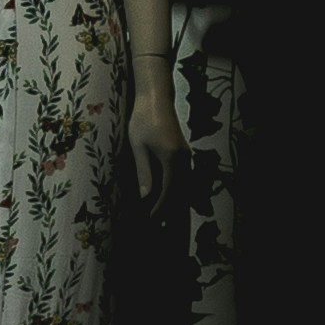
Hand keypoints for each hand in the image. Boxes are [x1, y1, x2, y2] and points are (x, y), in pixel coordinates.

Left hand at [124, 77, 182, 210]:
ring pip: (184, 186)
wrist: (156, 98)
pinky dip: (176, 190)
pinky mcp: (184, 153)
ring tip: (162, 217)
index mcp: (172, 159)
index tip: (150, 220)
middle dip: (168, 210)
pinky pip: (183, 178)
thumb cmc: (142, 120)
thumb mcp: (138, 147)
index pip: (169, 191)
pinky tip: (167, 198)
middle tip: (156, 225)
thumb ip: (144, 172)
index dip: (160, 208)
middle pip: (179, 192)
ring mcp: (186, 156)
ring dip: (174, 202)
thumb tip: (146, 197)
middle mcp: (184, 159)